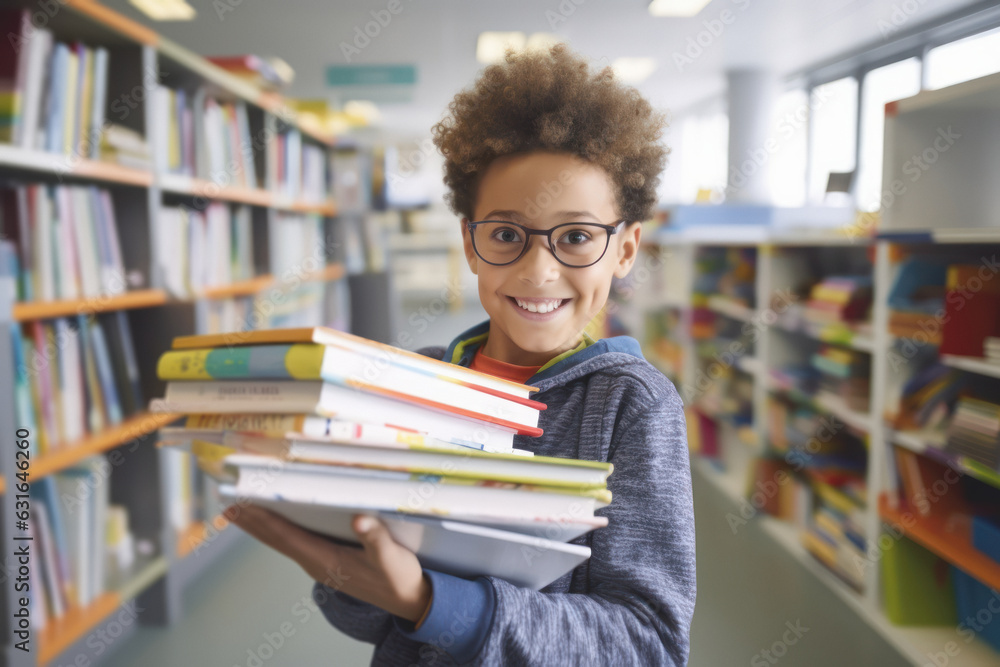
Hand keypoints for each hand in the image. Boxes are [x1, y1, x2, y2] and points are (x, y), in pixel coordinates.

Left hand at [222, 503, 431, 622]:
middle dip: (251, 522)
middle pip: (275, 540)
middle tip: (225, 504)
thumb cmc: (399, 577)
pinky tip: (273, 523)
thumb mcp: (391, 557)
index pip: (285, 536)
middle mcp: (316, 563)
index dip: (262, 519)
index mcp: (326, 560)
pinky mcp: (327, 561)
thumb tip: (360, 520)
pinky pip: (293, 543)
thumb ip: (375, 538)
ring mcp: (320, 563)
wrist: (408, 601)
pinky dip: (277, 531)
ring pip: (281, 542)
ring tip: (239, 512)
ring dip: (260, 526)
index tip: (240, 505)